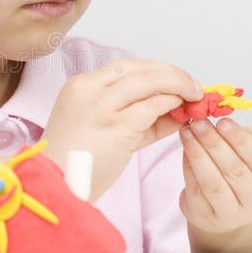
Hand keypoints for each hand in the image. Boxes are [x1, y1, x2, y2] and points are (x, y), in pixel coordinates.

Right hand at [41, 58, 203, 199]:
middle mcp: (90, 88)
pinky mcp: (115, 125)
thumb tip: (174, 106)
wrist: (56, 185)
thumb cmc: (76, 161)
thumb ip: (134, 114)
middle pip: (140, 68)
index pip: (126, 67)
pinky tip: (182, 113)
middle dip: (173, 74)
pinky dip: (171, 105)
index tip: (176, 79)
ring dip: (178, 84)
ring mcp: (101, 105)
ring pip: (150, 80)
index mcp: (81, 85)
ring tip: (195, 97)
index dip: (157, 70)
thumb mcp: (101, 127)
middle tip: (194, 86)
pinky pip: (152, 106)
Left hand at [179, 119, 251, 233]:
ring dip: (197, 153)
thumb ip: (245, 136)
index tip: (222, 121)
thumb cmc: (244, 171)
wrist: (228, 206)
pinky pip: (196, 189)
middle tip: (199, 123)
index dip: (241, 139)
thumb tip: (222, 120)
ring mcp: (232, 214)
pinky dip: (188, 166)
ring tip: (187, 132)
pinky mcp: (207, 217)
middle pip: (235, 171)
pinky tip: (184, 148)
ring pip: (213, 182)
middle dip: (214, 143)